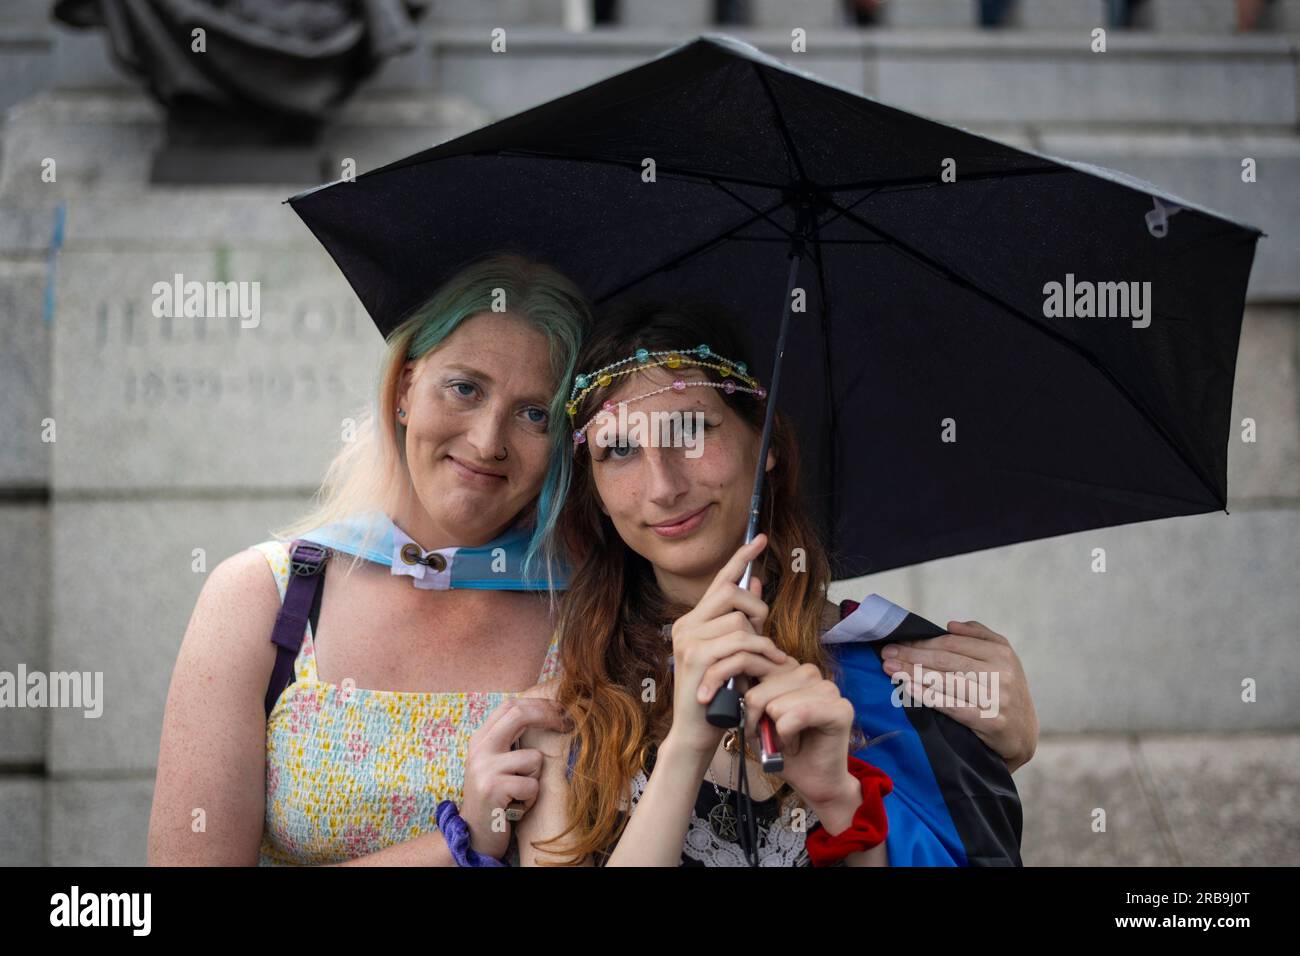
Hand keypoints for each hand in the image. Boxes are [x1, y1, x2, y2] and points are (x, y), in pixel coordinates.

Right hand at [461, 696, 569, 859]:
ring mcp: (484, 767)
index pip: (511, 705)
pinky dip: (530, 799)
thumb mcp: (496, 763)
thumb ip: (511, 739)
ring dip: (536, 778)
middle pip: (519, 715)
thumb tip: (548, 713)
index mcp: (480, 739)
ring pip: (534, 758)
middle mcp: (479, 749)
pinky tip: (516, 806)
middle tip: (568, 725)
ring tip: (521, 792)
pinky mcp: (492, 789)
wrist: (474, 833)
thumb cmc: (496, 797)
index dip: (539, 704)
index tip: (561, 711)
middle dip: (549, 717)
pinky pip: (532, 785)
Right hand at [666, 533, 787, 758]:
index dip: (741, 558)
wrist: (697, 733)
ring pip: (740, 621)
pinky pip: (741, 644)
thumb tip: (755, 582)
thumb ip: (744, 621)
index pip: (719, 581)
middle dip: (757, 609)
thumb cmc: (719, 696)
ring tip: (769, 664)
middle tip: (766, 636)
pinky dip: (761, 657)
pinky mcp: (699, 657)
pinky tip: (766, 671)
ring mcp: (689, 640)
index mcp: (694, 622)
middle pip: (731, 593)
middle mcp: (687, 626)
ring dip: (763, 643)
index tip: (759, 538)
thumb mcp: (736, 654)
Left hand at [740, 661, 858, 810]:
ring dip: (774, 732)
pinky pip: (797, 716)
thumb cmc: (781, 751)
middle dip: (756, 721)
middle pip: (759, 691)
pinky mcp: (840, 709)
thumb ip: (744, 696)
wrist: (812, 783)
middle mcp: (809, 672)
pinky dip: (788, 737)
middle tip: (769, 738)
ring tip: (786, 740)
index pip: (750, 663)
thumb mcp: (754, 719)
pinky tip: (795, 745)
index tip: (725, 709)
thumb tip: (730, 681)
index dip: (736, 693)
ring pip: (775, 706)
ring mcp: (828, 688)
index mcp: (788, 669)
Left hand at [880, 620, 1037, 771]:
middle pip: (946, 660)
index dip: (922, 642)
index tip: (898, 642)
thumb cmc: (1003, 691)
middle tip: (886, 654)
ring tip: (890, 669)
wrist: (1023, 734)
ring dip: (913, 673)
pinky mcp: (991, 721)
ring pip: (946, 681)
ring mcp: (998, 697)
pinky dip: (927, 695)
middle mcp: (1002, 672)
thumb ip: (979, 636)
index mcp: (1001, 652)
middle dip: (912, 656)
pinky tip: (908, 689)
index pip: (952, 643)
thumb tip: (949, 625)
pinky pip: (952, 705)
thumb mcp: (1001, 659)